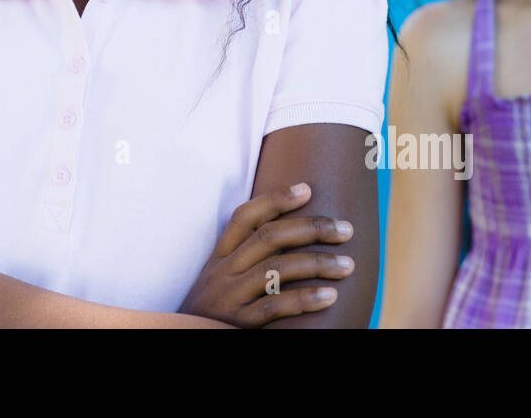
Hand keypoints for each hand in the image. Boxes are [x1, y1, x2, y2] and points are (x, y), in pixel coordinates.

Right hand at [177, 182, 353, 326]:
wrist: (182, 342)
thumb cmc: (215, 313)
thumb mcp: (222, 281)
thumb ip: (247, 260)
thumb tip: (292, 238)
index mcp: (219, 257)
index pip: (244, 217)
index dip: (275, 199)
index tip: (307, 189)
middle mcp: (222, 272)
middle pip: (268, 237)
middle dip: (311, 228)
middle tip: (346, 229)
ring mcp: (229, 297)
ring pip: (276, 269)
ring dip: (317, 263)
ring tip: (348, 265)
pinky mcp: (237, 324)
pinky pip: (274, 306)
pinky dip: (304, 299)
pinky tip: (329, 296)